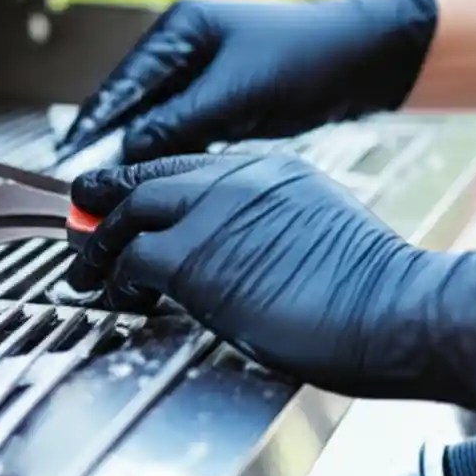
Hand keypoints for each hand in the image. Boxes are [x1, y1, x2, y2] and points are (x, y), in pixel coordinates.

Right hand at [56, 0, 437, 161]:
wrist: (367, 58)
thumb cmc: (306, 61)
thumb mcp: (235, 95)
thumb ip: (177, 123)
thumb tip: (128, 154)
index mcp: (179, 30)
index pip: (121, 84)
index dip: (92, 126)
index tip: (69, 161)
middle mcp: (183, 47)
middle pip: (131, 104)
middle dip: (109, 144)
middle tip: (86, 187)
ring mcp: (202, 73)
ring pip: (155, 121)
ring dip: (138, 153)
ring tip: (114, 192)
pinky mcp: (221, 97)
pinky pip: (181, 129)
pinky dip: (168, 154)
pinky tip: (155, 183)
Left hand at [66, 154, 475, 414]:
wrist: (391, 307)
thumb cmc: (372, 288)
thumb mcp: (319, 230)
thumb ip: (272, 226)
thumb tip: (241, 252)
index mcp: (267, 170)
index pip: (187, 167)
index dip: (147, 187)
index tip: (124, 202)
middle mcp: (234, 181)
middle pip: (146, 181)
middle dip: (106, 204)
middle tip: (84, 225)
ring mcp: (210, 214)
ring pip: (126, 215)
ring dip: (98, 245)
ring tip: (84, 269)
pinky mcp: (191, 258)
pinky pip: (129, 261)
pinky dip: (114, 280)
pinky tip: (115, 296)